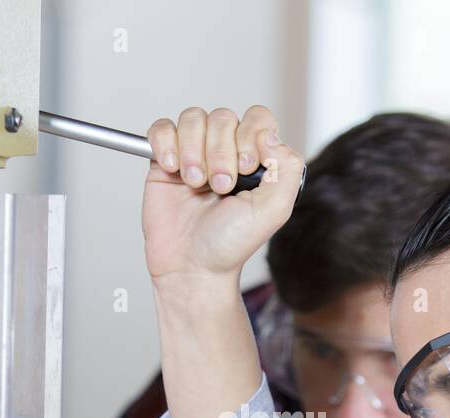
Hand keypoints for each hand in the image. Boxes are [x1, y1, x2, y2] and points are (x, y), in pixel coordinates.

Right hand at [142, 105, 303, 281]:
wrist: (191, 266)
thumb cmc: (231, 244)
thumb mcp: (274, 210)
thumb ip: (287, 169)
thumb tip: (269, 135)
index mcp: (256, 160)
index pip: (257, 120)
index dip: (250, 136)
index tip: (246, 169)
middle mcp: (226, 152)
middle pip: (223, 118)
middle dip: (221, 153)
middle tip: (219, 187)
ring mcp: (194, 154)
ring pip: (193, 118)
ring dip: (194, 150)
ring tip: (195, 183)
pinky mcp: (164, 160)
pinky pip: (162, 128)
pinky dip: (166, 143)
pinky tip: (172, 169)